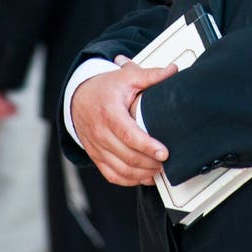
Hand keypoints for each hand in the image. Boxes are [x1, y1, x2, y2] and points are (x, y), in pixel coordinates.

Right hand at [71, 59, 176, 186]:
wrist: (78, 97)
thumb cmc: (104, 88)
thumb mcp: (127, 77)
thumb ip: (151, 75)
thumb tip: (173, 70)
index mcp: (109, 112)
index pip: (128, 134)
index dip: (147, 146)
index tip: (164, 152)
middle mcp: (100, 132)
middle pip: (127, 156)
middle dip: (150, 162)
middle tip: (167, 161)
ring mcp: (97, 147)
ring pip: (120, 169)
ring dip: (142, 173)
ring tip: (159, 169)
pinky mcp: (96, 156)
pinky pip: (112, 175)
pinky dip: (129, 180)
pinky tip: (144, 177)